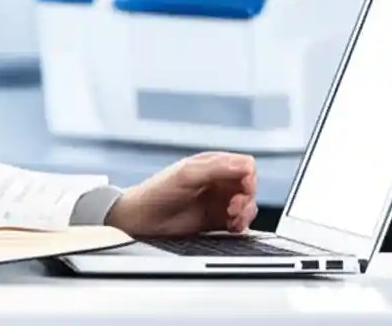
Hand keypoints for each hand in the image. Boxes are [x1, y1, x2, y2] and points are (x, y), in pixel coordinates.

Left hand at [105, 152, 256, 236]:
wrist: (140, 220)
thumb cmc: (157, 192)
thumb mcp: (186, 175)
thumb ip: (215, 168)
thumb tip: (244, 165)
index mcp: (212, 164)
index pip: (245, 165)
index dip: (248, 178)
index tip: (242, 190)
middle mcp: (217, 182)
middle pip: (250, 187)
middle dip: (247, 199)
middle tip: (233, 208)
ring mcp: (218, 202)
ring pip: (249, 206)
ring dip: (245, 213)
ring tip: (231, 219)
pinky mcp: (217, 221)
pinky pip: (240, 222)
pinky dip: (240, 226)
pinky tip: (230, 227)